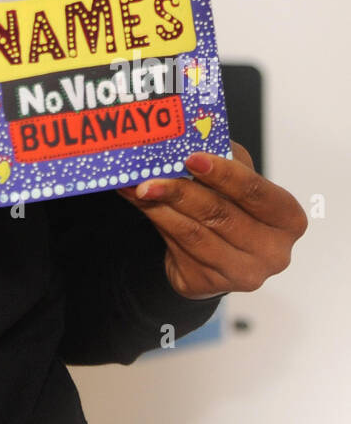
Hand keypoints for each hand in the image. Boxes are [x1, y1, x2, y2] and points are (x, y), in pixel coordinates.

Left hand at [116, 140, 308, 299]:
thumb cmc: (234, 204)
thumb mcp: (236, 175)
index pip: (254, 192)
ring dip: (159, 206)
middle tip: (149, 176)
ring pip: (194, 233)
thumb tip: (187, 139)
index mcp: (286, 218)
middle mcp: (272, 252)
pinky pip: (178, 248)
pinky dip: (155, 220)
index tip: (192, 158)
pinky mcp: (209, 284)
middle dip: (180, 191)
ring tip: (137, 187)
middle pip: (220, 214)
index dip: (223, 174)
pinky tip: (139, 203)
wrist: (217, 248)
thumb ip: (222, 157)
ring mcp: (242, 274)